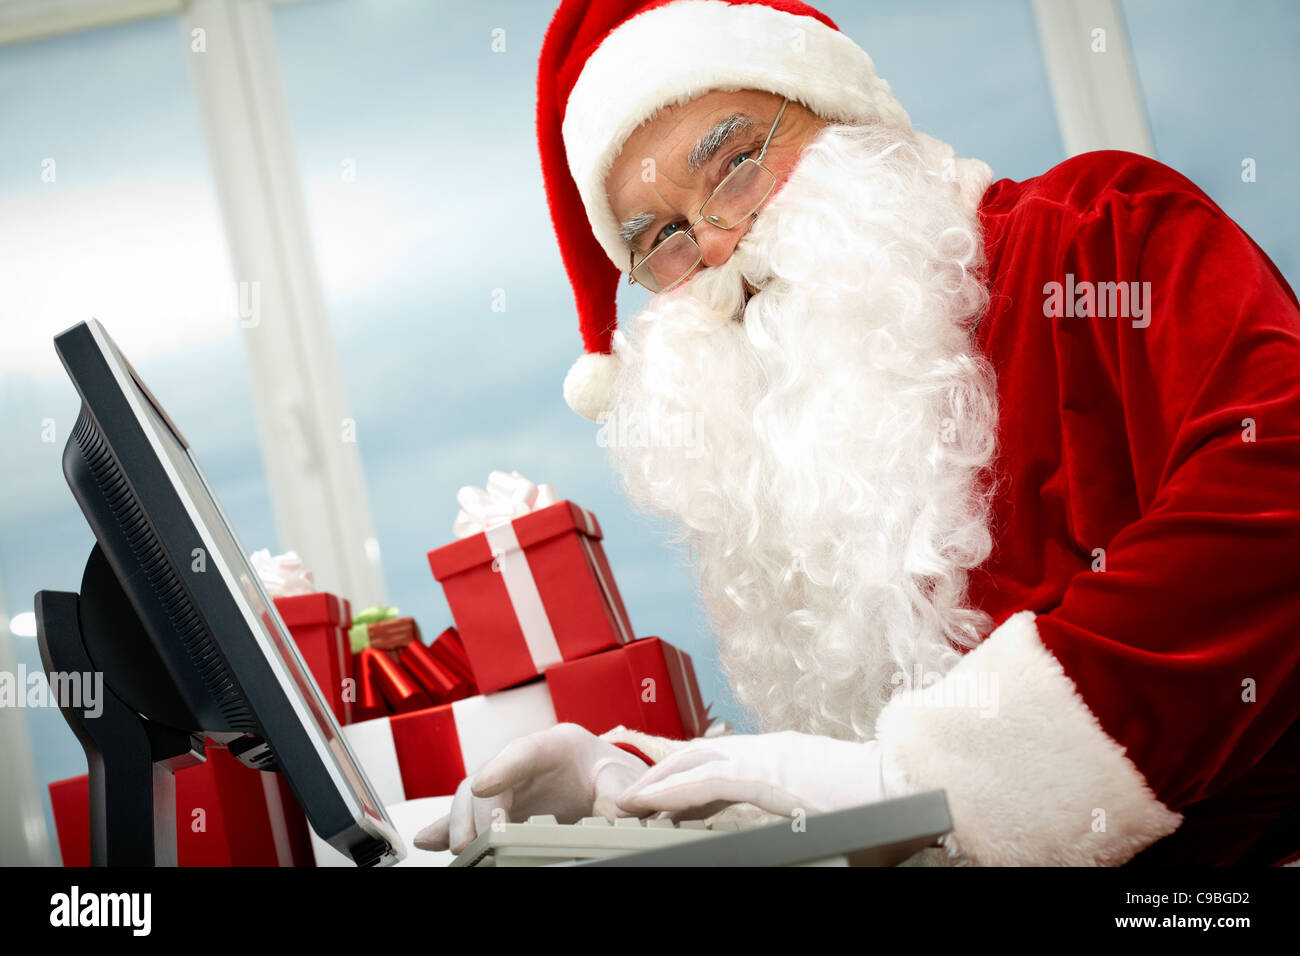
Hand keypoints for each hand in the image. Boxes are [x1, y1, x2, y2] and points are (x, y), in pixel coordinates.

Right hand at [413, 723, 649, 853]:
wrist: (602, 777)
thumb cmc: (607, 772)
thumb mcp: (621, 778)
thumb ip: (617, 793)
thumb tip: (619, 812)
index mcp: (556, 745)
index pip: (523, 751)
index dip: (500, 767)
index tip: (483, 785)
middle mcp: (522, 762)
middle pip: (486, 777)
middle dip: (479, 808)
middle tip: (481, 838)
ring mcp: (505, 785)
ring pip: (470, 796)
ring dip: (460, 821)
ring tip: (461, 848)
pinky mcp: (498, 807)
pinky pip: (466, 815)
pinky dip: (445, 828)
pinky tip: (428, 841)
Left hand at [615, 731, 895, 818]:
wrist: (905, 787)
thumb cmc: (876, 802)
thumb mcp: (823, 802)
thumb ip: (796, 805)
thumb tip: (790, 822)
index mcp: (781, 755)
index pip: (721, 758)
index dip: (687, 775)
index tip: (663, 797)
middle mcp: (768, 747)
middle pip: (700, 752)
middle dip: (664, 771)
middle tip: (635, 796)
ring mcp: (767, 755)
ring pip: (695, 759)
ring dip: (660, 779)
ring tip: (631, 799)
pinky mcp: (768, 772)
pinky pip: (708, 778)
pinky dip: (675, 788)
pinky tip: (653, 801)